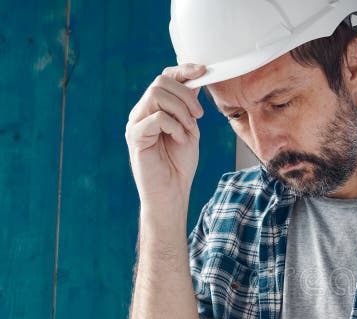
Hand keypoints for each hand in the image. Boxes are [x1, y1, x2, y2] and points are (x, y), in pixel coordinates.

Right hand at [125, 63, 206, 208]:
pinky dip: (175, 126)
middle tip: (199, 117)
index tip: (203, 71)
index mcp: (154, 108)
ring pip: (156, 95)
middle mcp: (142, 112)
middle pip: (160, 82)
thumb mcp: (190, 129)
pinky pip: (156, 118)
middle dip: (186, 96)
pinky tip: (181, 139)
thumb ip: (189, 107)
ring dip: (181, 110)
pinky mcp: (135, 137)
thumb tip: (195, 81)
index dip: (183, 70)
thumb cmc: (180, 164)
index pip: (164, 78)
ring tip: (190, 129)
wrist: (172, 193)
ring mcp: (136, 123)